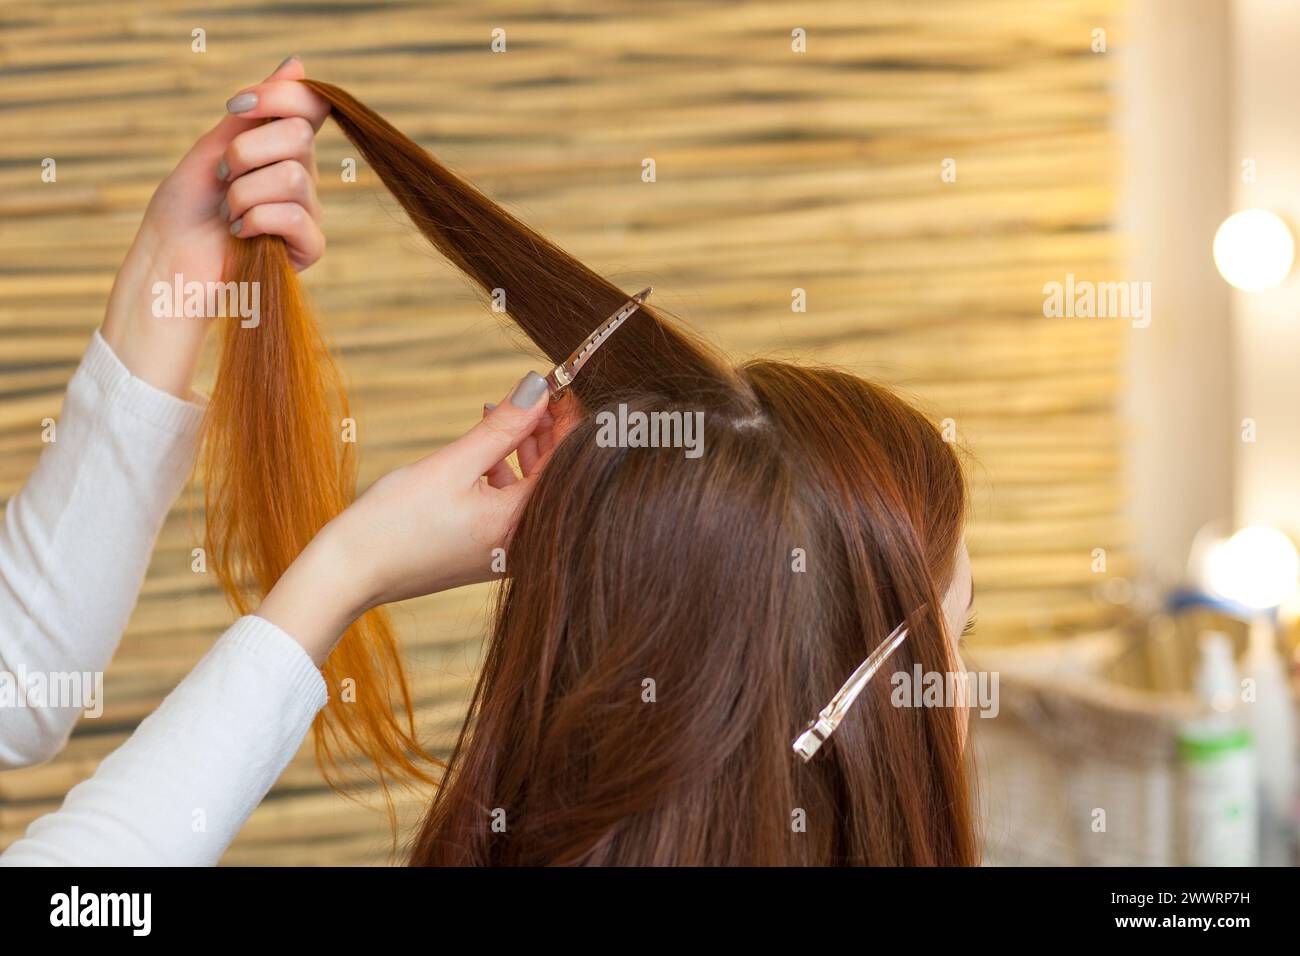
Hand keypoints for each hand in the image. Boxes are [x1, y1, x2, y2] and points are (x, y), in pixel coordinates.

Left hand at [99, 55, 328, 397]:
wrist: (170, 264)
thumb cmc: (184, 210)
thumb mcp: (212, 148)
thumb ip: (252, 113)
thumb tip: (295, 64)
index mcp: (280, 149)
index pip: (308, 105)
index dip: (278, 97)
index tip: (237, 107)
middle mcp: (299, 177)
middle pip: (299, 136)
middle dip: (246, 152)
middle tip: (222, 176)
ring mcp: (306, 212)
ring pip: (294, 176)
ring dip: (244, 193)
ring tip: (227, 213)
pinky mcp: (307, 247)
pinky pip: (294, 216)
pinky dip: (256, 220)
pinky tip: (239, 234)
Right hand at [257, 371, 571, 663]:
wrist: (350, 575)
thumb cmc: (395, 524)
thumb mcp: (453, 465)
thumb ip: (502, 427)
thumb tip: (539, 388)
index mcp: (523, 526)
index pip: (568, 464)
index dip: (567, 420)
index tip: (559, 385)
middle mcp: (524, 545)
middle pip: (553, 478)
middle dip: (545, 432)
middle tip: (534, 393)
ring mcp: (506, 552)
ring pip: (531, 490)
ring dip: (523, 449)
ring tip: (505, 413)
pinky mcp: (488, 553)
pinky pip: (511, 505)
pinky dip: (504, 474)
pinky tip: (487, 449)